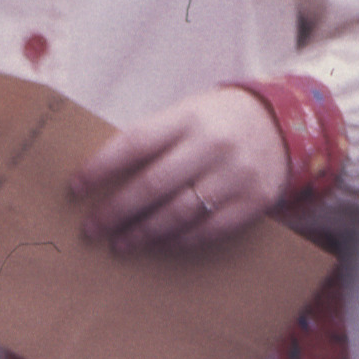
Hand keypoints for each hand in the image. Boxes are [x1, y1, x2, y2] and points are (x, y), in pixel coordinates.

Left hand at [71, 84, 287, 255]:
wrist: (282, 125)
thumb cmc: (218, 121)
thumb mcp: (188, 113)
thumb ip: (153, 138)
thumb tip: (102, 174)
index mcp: (189, 117)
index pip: (136, 143)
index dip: (102, 167)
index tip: (75, 187)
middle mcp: (212, 145)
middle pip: (154, 184)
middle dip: (117, 209)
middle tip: (91, 228)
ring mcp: (235, 175)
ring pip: (179, 212)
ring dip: (144, 232)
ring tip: (120, 243)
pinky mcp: (253, 201)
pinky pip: (209, 229)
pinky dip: (179, 240)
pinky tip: (159, 244)